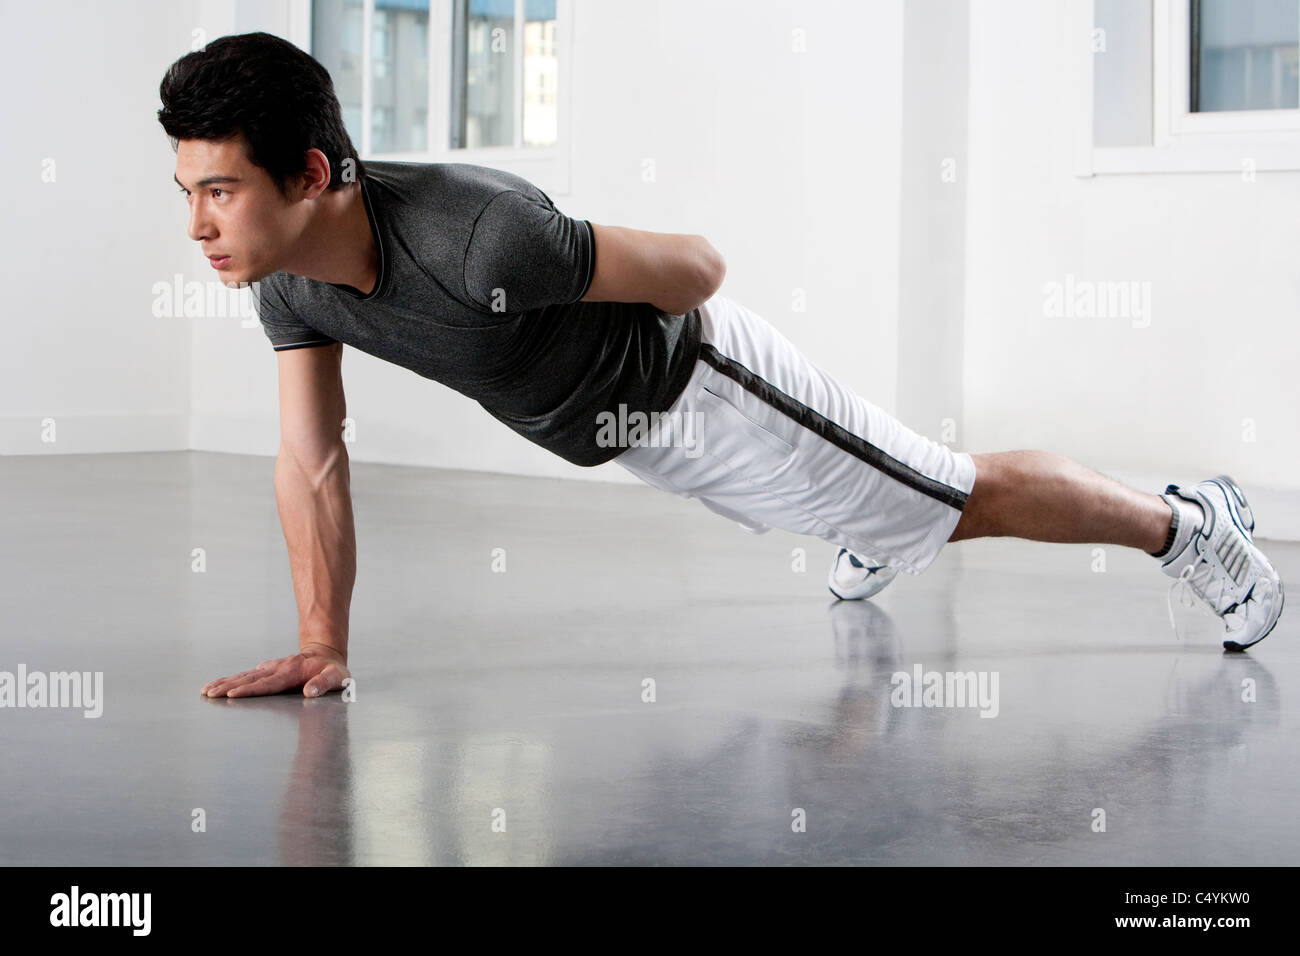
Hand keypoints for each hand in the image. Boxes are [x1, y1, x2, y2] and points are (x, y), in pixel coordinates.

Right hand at [200, 644, 349, 698]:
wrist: (325, 653)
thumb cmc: (332, 670)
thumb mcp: (337, 677)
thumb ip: (324, 684)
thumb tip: (310, 692)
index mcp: (291, 672)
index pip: (267, 684)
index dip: (249, 690)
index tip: (232, 695)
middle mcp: (276, 669)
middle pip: (249, 679)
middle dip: (228, 687)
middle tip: (210, 694)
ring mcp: (270, 668)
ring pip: (243, 676)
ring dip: (224, 683)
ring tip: (206, 690)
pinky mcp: (265, 670)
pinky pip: (244, 675)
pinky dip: (229, 680)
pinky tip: (216, 685)